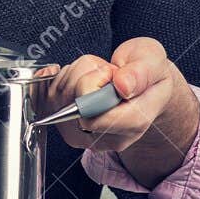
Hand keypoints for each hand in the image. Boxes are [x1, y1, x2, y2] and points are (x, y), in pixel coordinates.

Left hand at [44, 37, 199, 186]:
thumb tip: (122, 86)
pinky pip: (46, 98)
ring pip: (58, 98)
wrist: (142, 86)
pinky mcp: (67, 128)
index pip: (96, 116)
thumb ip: (141, 72)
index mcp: (134, 124)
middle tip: (106, 72)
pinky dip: (58, 80)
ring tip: (97, 76)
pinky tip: (78, 78)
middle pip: (73, 106)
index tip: (111, 73)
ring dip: (74, 75)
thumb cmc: (147, 74)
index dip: (95, 85)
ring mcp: (85, 136)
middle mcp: (108, 138)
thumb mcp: (153, 61)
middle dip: (84, 76)